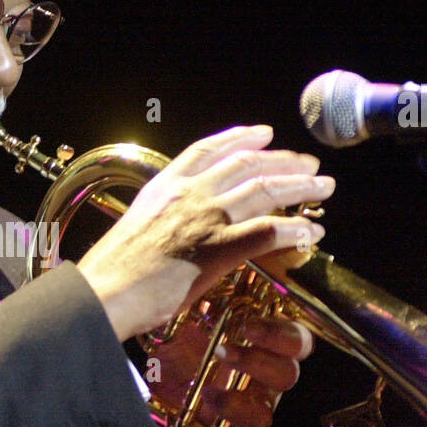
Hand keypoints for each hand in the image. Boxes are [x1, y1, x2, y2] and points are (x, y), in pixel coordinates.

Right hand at [77, 125, 333, 341]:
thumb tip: (186, 229)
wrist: (104, 293)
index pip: (207, 150)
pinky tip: (311, 232)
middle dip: (284, 160)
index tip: (264, 134)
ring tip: (322, 188)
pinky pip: (268, 231)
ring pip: (264, 190)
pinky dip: (294, 230)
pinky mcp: (218, 249)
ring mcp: (205, 219)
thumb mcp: (137, 228)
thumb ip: (166, 220)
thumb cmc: (113, 273)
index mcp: (164, 187)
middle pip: (246, 164)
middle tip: (308, 164)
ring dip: (300, 187)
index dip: (241, 138)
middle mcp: (188, 194)